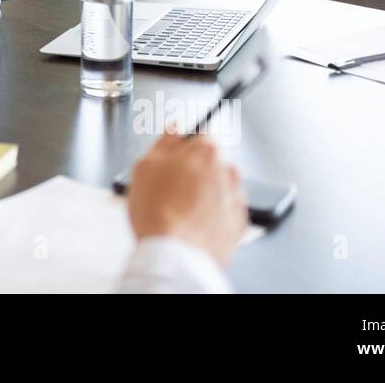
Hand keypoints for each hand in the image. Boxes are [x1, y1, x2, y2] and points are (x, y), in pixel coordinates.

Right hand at [127, 130, 246, 267]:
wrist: (174, 254)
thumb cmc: (158, 211)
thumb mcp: (145, 165)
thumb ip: (164, 141)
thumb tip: (174, 128)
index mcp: (206, 151)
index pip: (200, 137)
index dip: (184, 149)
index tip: (173, 160)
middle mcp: (228, 171)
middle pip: (212, 163)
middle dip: (195, 172)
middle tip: (171, 189)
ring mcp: (236, 199)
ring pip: (220, 188)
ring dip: (205, 194)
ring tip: (181, 211)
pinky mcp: (239, 225)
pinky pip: (225, 212)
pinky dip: (213, 215)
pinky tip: (192, 224)